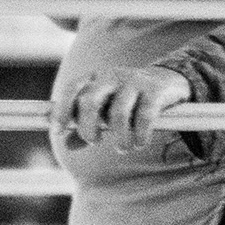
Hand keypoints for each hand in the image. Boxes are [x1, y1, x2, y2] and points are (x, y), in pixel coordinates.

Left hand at [53, 68, 190, 151]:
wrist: (166, 81)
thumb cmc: (126, 100)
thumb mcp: (104, 109)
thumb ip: (85, 125)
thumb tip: (67, 146)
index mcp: (94, 78)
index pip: (72, 89)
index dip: (62, 110)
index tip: (58, 132)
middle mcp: (110, 76)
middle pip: (90, 101)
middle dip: (87, 126)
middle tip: (93, 141)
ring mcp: (133, 80)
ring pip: (118, 112)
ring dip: (119, 136)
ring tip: (123, 148)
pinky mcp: (154, 89)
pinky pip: (144, 116)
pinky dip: (140, 134)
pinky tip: (140, 143)